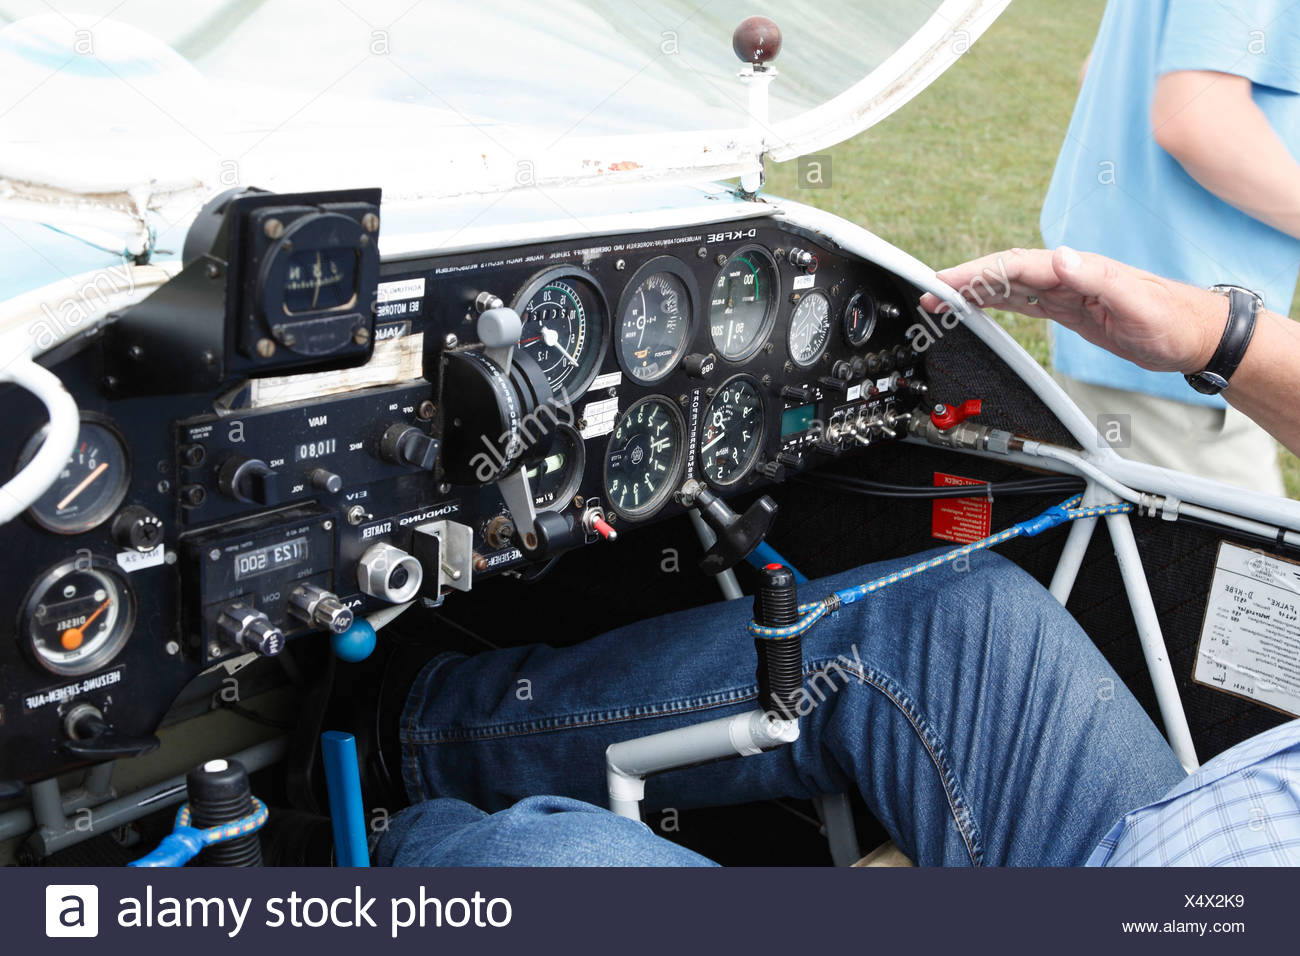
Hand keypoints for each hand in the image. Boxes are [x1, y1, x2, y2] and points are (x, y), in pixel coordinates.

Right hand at [917, 247, 1227, 373]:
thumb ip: (1097, 278)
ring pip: (1008, 286)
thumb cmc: (1173, 320)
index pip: (1014, 267)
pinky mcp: (1070, 308)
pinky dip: (995, 302)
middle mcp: (1067, 276)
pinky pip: (1023, 301)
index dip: (975, 273)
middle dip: (962, 280)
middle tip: (926, 293)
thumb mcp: (1137, 301)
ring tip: (939, 300)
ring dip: (973, 291)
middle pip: (1002, 272)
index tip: (943, 282)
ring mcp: (1066, 291)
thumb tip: (1060, 257)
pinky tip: (978, 307)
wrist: (1197, 335)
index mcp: (1077, 270)